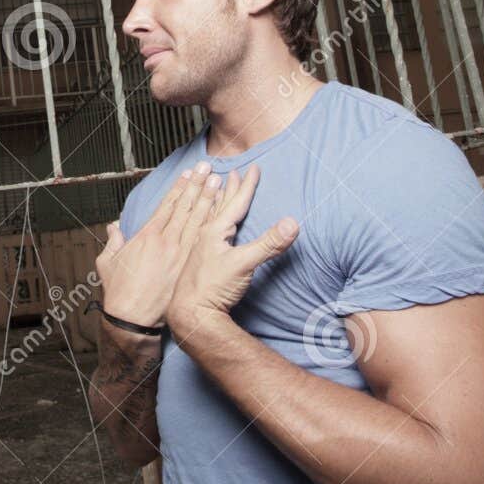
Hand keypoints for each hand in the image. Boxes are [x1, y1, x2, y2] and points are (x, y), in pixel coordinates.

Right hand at [95, 161, 225, 326]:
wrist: (133, 317)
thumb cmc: (120, 292)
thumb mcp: (109, 263)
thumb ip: (113, 242)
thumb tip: (113, 227)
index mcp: (147, 236)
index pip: (167, 205)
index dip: (179, 188)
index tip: (188, 174)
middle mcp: (166, 240)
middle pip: (186, 207)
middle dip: (198, 185)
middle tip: (209, 167)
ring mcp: (180, 252)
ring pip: (198, 219)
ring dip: (209, 199)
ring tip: (219, 180)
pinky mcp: (189, 266)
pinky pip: (205, 240)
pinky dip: (214, 223)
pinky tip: (223, 211)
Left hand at [167, 164, 297, 337]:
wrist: (190, 314)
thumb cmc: (212, 289)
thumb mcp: (244, 264)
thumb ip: (268, 243)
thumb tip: (293, 222)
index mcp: (214, 232)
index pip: (235, 203)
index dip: (246, 186)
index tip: (253, 168)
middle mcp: (205, 237)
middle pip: (220, 206)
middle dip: (229, 188)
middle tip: (234, 171)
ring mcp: (200, 249)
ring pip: (209, 218)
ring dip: (214, 201)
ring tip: (215, 188)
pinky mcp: (199, 262)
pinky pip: (204, 232)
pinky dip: (207, 222)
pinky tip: (208, 226)